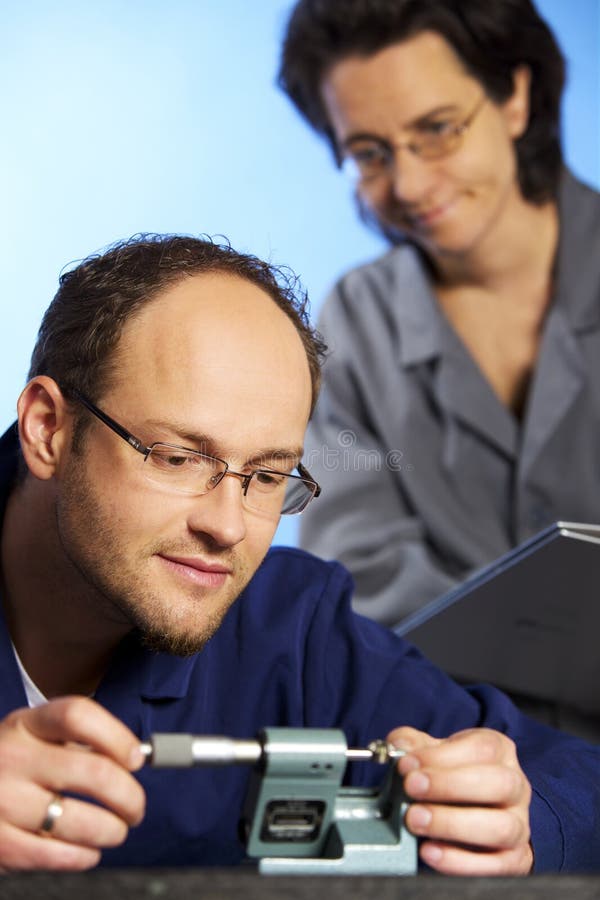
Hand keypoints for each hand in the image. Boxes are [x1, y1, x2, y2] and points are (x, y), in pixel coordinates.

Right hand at [0, 696, 145, 870]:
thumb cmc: (10, 765)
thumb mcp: (33, 738)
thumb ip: (78, 743)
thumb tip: (136, 758)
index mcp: (26, 724)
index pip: (78, 716)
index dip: (117, 736)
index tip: (137, 757)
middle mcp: (13, 758)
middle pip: (94, 773)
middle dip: (129, 796)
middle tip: (135, 807)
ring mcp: (2, 801)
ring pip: (82, 820)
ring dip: (112, 830)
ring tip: (116, 830)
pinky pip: (57, 854)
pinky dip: (84, 855)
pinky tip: (88, 850)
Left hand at [388, 726, 532, 875]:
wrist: (475, 811)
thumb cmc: (454, 773)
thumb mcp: (435, 752)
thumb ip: (415, 744)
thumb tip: (398, 744)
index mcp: (500, 751)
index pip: (482, 748)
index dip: (441, 756)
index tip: (407, 765)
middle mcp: (516, 786)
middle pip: (499, 783)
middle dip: (449, 786)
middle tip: (411, 788)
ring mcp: (519, 824)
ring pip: (501, 827)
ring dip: (453, 825)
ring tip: (415, 820)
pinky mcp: (516, 859)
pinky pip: (497, 865)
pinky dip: (461, 862)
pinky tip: (429, 851)